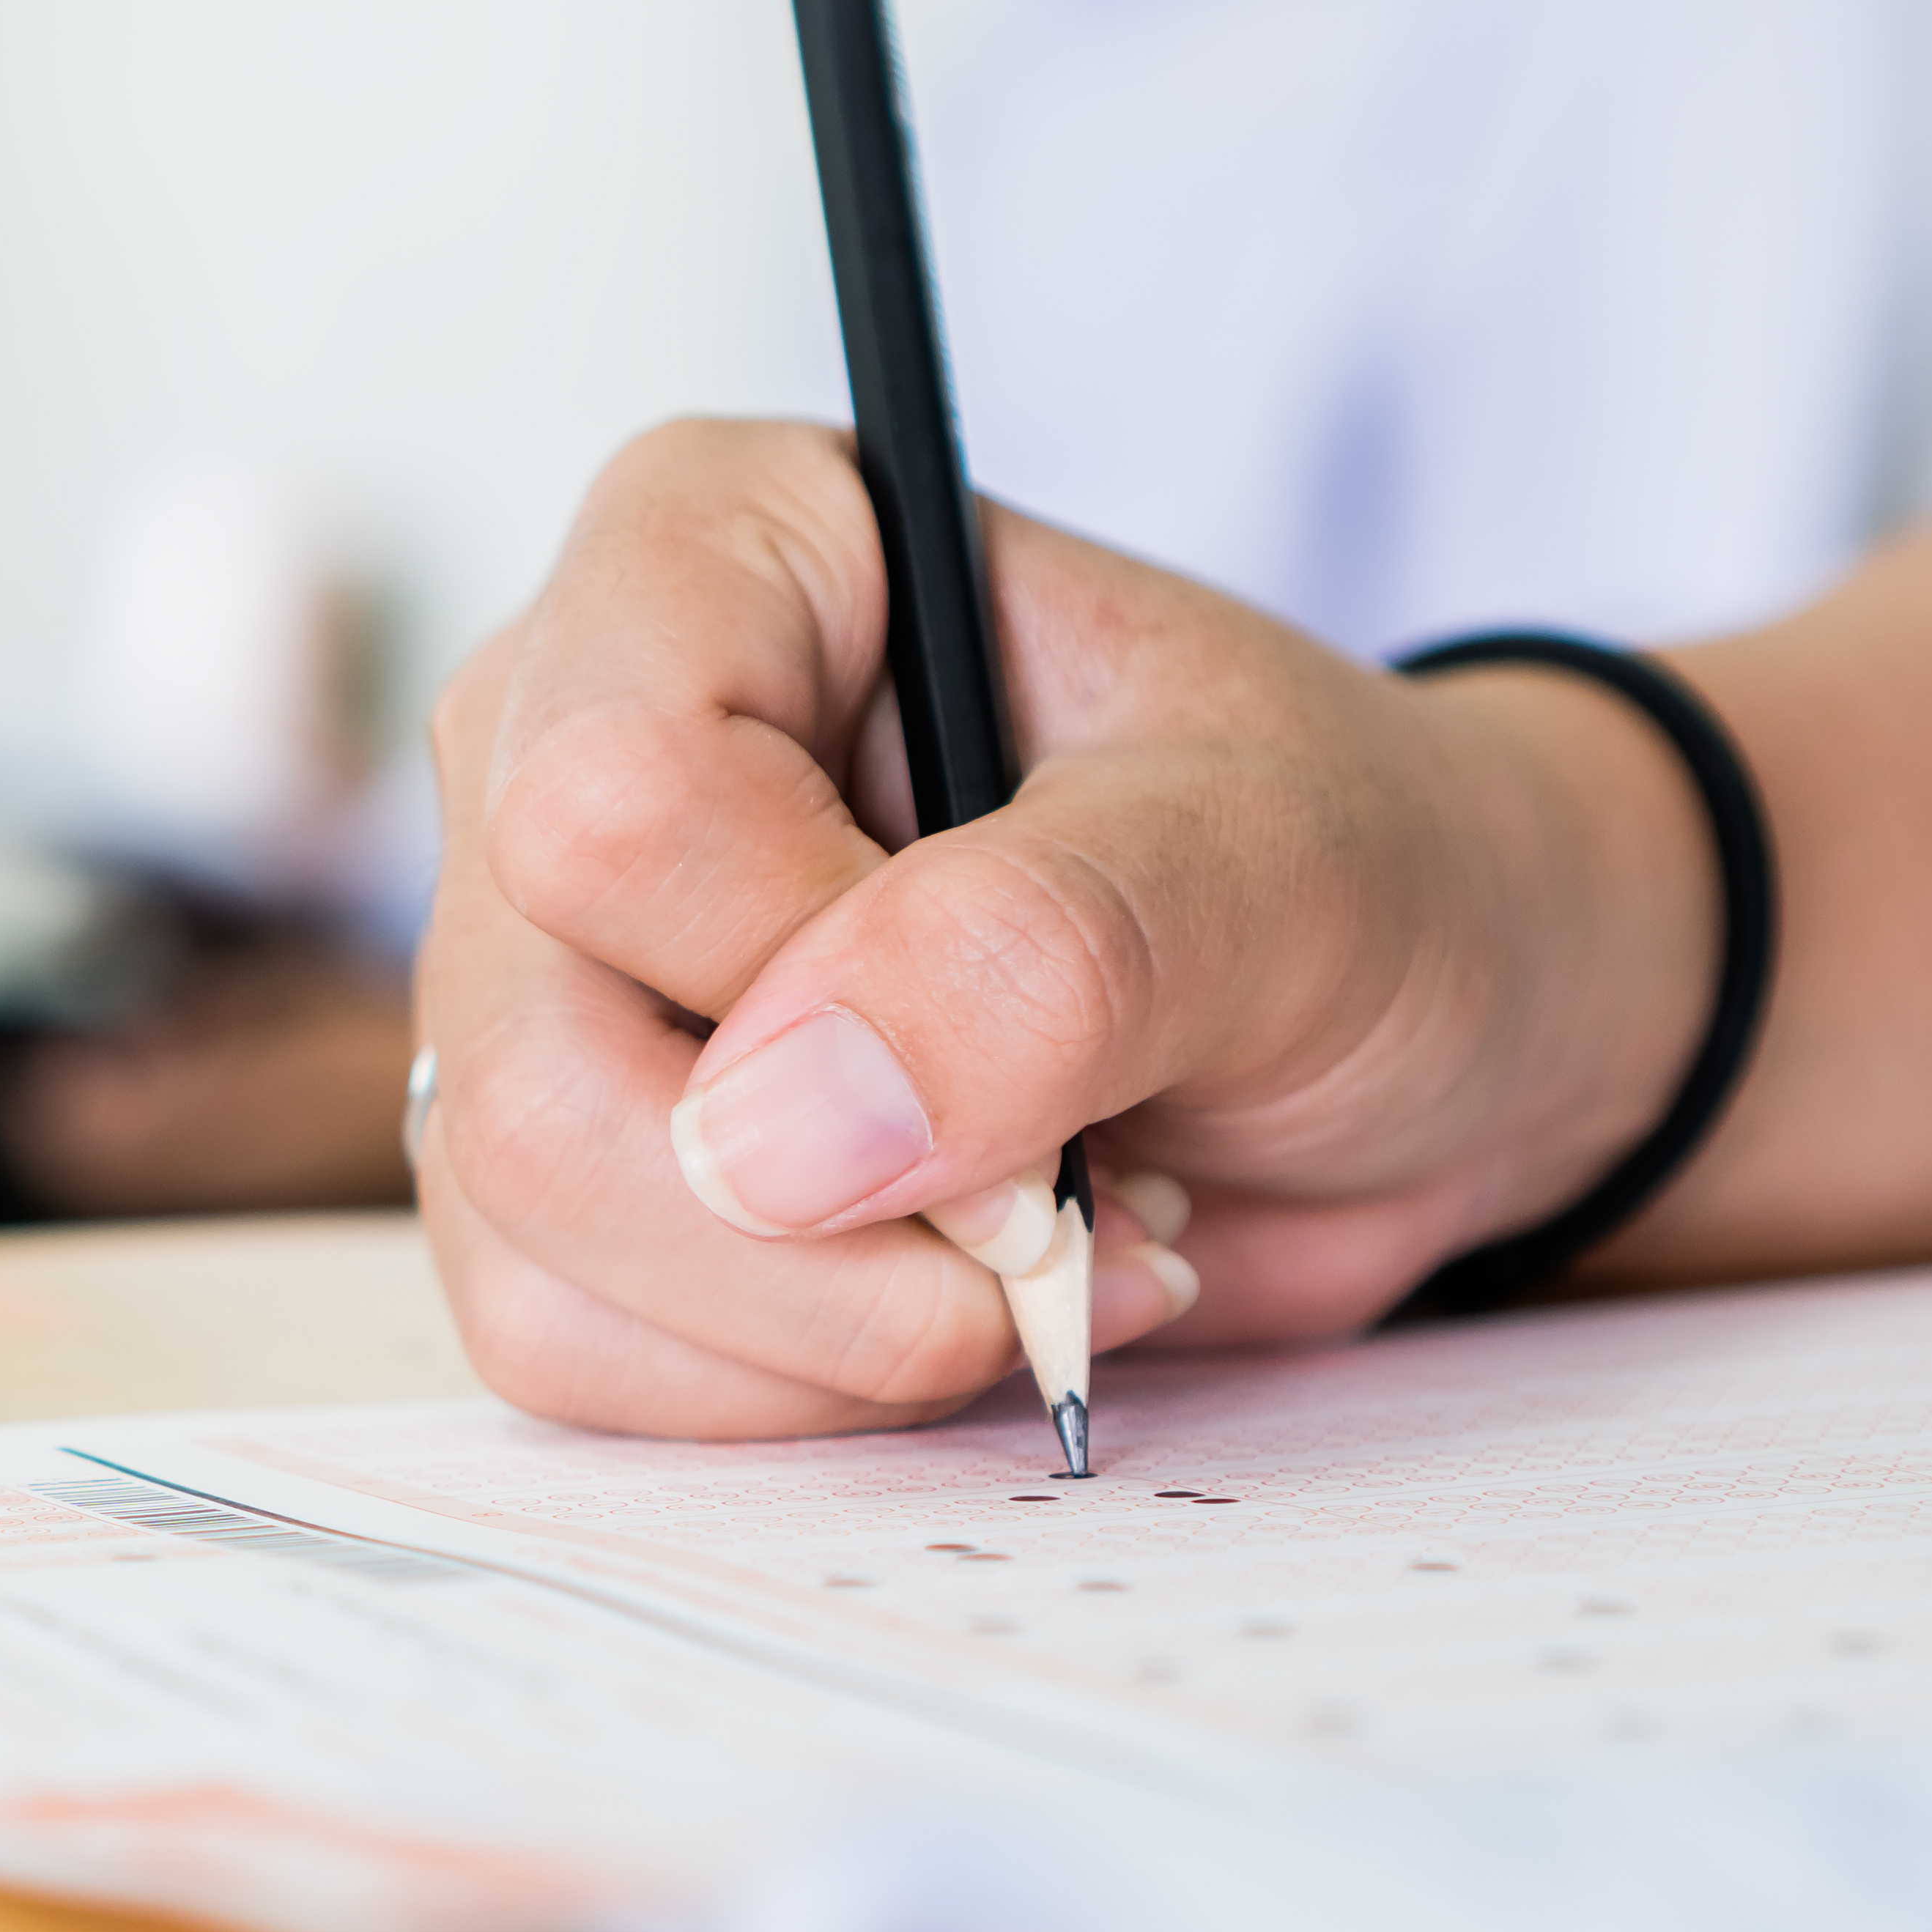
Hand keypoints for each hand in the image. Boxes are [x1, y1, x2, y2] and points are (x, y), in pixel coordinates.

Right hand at [413, 419, 1711, 1438]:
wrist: (1411, 1027)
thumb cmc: (1354, 867)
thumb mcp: (1277, 865)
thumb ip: (1050, 952)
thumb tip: (776, 1130)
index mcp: (712, 548)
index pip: (604, 794)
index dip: (804, 971)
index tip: (1047, 1028)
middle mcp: (560, 738)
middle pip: (532, 1052)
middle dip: (820, 1221)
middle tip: (1057, 1212)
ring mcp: (536, 962)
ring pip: (520, 1221)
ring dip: (825, 1321)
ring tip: (1040, 1243)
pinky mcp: (561, 1162)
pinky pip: (558, 1341)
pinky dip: (784, 1383)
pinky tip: (946, 1299)